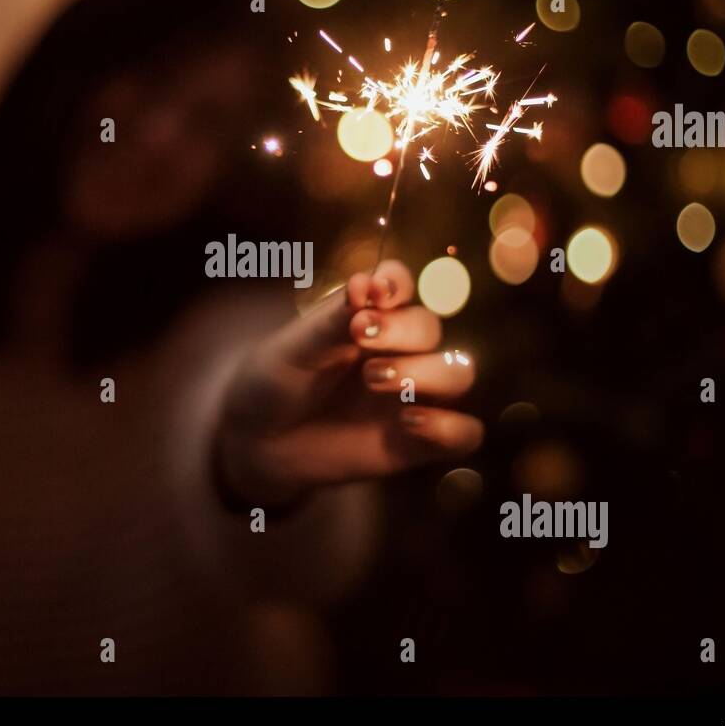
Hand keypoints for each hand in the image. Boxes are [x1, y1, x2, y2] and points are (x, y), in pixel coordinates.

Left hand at [216, 260, 484, 507]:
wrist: (260, 441)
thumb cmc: (276, 382)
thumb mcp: (296, 349)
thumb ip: (333, 321)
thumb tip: (366, 284)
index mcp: (370, 316)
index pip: (401, 286)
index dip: (397, 284)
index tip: (374, 292)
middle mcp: (400, 350)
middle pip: (431, 327)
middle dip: (403, 330)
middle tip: (361, 337)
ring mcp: (414, 395)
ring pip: (459, 373)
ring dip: (428, 373)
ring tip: (374, 378)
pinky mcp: (420, 441)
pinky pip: (464, 432)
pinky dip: (449, 426)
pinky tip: (408, 422)